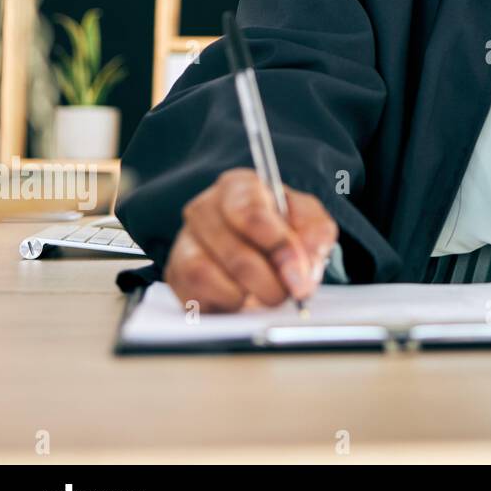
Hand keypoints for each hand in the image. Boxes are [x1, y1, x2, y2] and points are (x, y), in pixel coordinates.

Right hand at [166, 169, 337, 311]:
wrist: (261, 249)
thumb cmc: (283, 227)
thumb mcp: (309, 221)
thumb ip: (314, 235)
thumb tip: (302, 267)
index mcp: (239, 186)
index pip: (251, 213)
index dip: (279, 247)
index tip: (298, 275)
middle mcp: (205, 207)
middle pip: (234, 251)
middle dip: (268, 281)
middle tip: (289, 293)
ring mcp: (185, 240)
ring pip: (205, 274)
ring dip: (244, 294)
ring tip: (266, 296)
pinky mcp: (176, 273)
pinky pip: (192, 295)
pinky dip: (222, 304)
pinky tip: (241, 299)